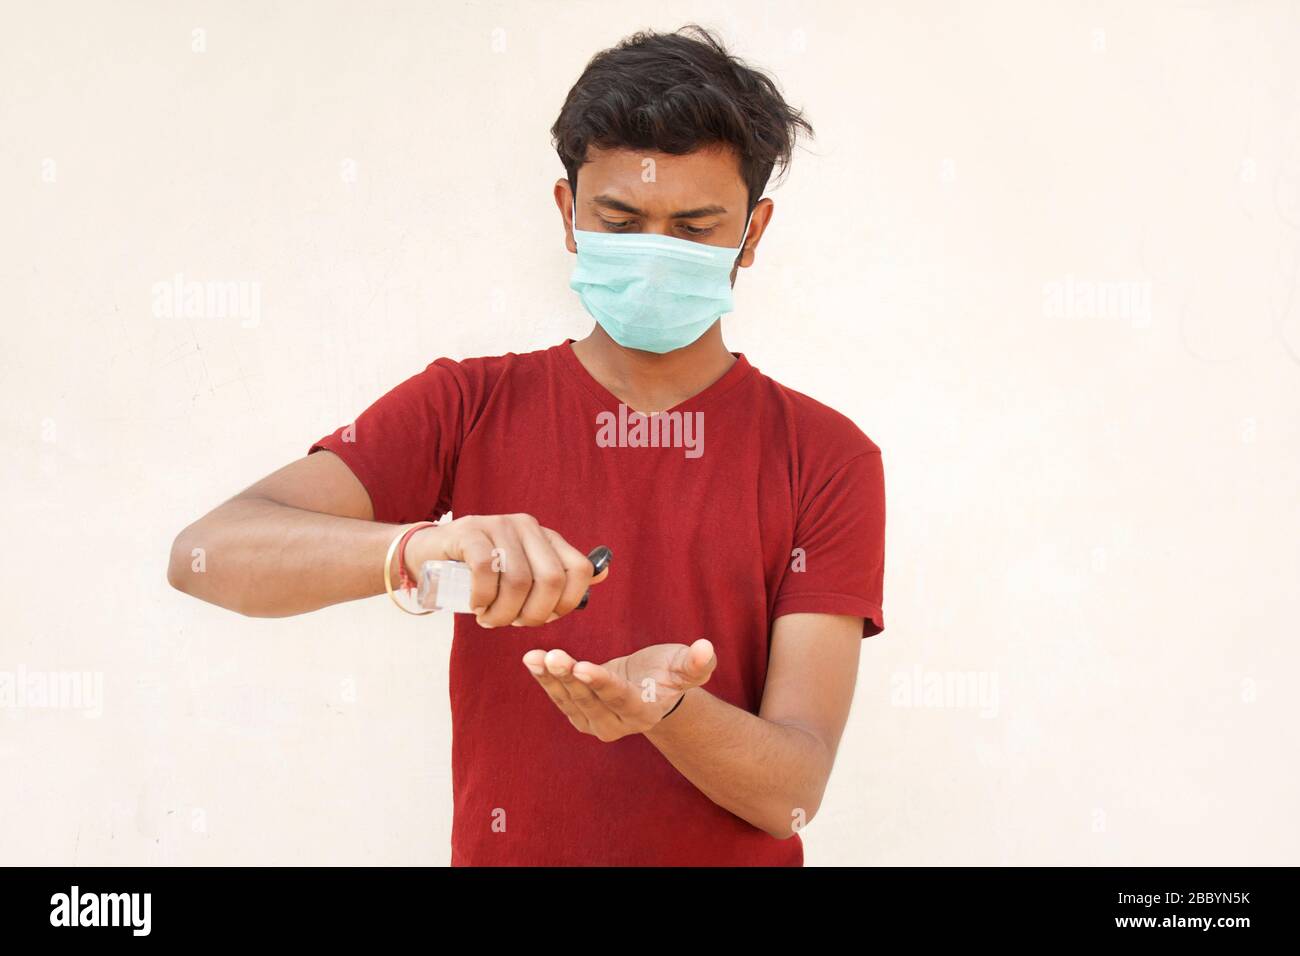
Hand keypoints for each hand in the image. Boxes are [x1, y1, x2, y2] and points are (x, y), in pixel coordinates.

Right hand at [405, 514, 607, 627]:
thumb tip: (603, 575)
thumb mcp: (524, 569)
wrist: (431, 552)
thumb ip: (560, 574)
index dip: (566, 604)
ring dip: (503, 613)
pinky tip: (476, 606)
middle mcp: (528, 526)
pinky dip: (483, 597)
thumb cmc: (481, 570)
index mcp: (547, 537)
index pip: (579, 571)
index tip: (543, 618)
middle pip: (551, 580)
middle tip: (512, 624)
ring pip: (518, 580)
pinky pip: (486, 570)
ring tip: (490, 620)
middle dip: (534, 615)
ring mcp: (498, 525)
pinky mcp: (469, 531)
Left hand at [522, 639, 715, 740]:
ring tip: (535, 656)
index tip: (581, 666)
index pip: (619, 698)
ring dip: (550, 678)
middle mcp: (616, 724)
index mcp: (643, 712)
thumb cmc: (670, 673)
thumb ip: (696, 663)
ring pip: (569, 700)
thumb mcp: (686, 667)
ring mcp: (595, 723)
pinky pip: (559, 697)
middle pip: (589, 700)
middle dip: (569, 677)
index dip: (601, 683)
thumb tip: (706, 648)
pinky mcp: (579, 715)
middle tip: (552, 655)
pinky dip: (544, 679)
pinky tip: (532, 660)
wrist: (650, 687)